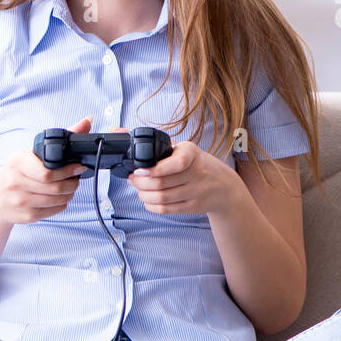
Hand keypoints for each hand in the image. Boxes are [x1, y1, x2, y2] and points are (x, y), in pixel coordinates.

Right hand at [0, 116, 90, 224]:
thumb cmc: (16, 173)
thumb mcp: (29, 154)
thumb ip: (59, 139)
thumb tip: (87, 121)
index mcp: (17, 163)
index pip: (47, 172)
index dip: (67, 171)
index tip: (78, 167)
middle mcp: (15, 183)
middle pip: (56, 188)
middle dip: (72, 183)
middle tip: (75, 178)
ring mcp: (20, 201)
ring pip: (57, 200)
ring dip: (69, 194)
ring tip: (69, 188)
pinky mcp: (26, 216)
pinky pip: (53, 211)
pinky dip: (61, 204)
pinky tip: (58, 198)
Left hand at [109, 126, 244, 217]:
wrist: (223, 186)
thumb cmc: (195, 163)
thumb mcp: (181, 148)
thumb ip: (153, 142)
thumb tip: (117, 130)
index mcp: (192, 154)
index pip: (176, 163)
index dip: (154, 170)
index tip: (139, 170)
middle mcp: (196, 173)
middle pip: (162, 184)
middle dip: (140, 184)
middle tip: (133, 179)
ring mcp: (196, 192)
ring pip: (162, 198)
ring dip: (144, 195)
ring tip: (139, 189)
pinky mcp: (193, 206)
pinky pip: (167, 210)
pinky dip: (152, 206)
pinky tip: (147, 200)